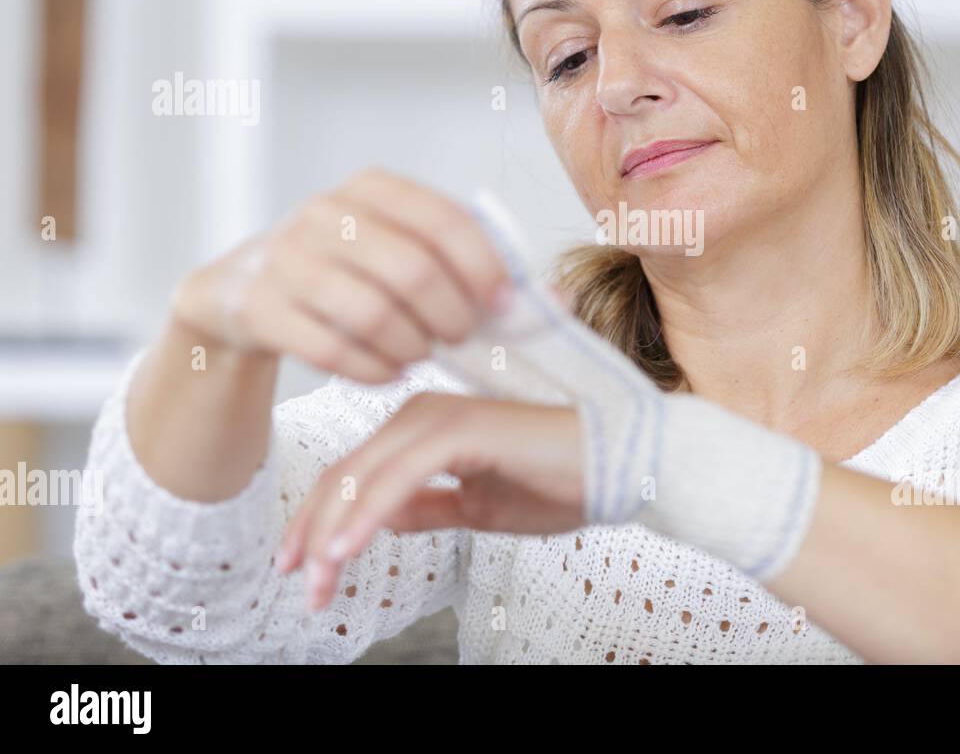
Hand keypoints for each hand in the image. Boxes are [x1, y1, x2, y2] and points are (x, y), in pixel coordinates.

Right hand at [170, 167, 512, 384]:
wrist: (243, 291)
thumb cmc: (350, 272)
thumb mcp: (405, 251)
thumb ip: (477, 270)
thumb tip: (558, 302)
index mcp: (372, 188)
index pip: (445, 220)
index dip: (486, 269)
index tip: (507, 308)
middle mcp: (324, 213)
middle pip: (412, 271)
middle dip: (450, 316)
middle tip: (462, 338)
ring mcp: (285, 259)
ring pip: (371, 314)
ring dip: (411, 347)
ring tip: (422, 354)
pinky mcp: (259, 308)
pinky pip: (332, 351)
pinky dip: (373, 370)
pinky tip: (388, 371)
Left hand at [272, 391, 585, 611]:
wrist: (617, 466)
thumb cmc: (558, 482)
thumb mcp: (476, 508)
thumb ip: (426, 509)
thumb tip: (378, 523)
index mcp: (423, 427)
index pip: (355, 475)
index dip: (319, 523)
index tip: (300, 570)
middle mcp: (421, 413)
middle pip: (345, 475)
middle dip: (313, 535)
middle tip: (302, 588)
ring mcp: (438, 417)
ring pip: (361, 477)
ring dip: (332, 534)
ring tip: (318, 583)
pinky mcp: (458, 429)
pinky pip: (397, 480)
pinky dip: (365, 516)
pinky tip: (344, 550)